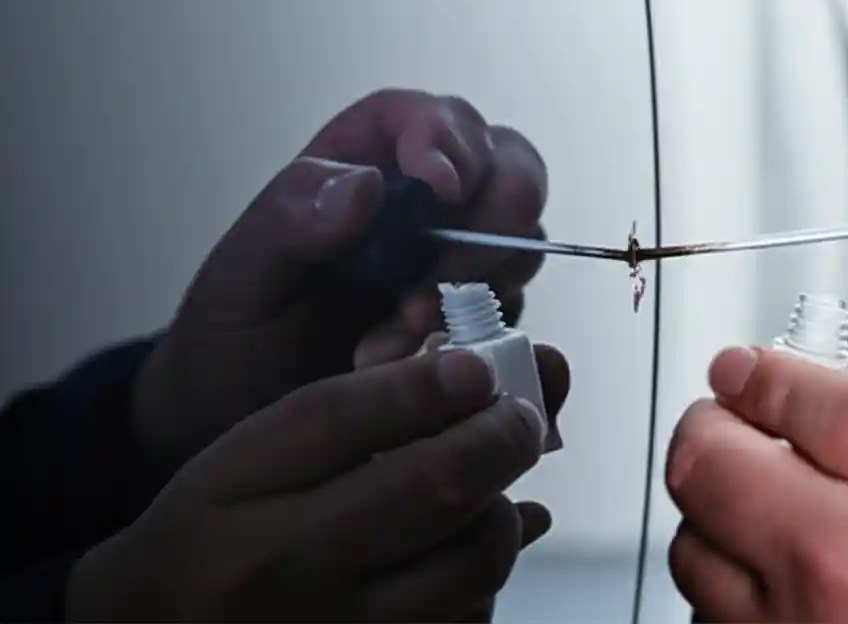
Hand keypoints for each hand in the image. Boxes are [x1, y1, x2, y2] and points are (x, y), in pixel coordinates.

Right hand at [70, 346, 568, 620]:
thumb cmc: (212, 538)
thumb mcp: (245, 461)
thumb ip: (348, 416)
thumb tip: (470, 382)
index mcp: (239, 504)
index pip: (344, 420)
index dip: (429, 383)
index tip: (476, 367)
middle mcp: (286, 579)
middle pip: (433, 488)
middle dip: (500, 438)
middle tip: (516, 418)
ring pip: (471, 563)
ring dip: (498, 515)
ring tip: (483, 493)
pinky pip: (470, 622)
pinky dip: (483, 581)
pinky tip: (459, 556)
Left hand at [133, 90, 549, 475]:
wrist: (244, 425)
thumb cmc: (233, 338)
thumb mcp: (238, 276)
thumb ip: (288, 218)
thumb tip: (365, 184)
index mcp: (368, 160)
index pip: (437, 117)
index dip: (452, 139)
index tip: (441, 186)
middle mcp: (430, 204)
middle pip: (511, 171)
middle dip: (486, 227)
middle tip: (424, 290)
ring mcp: (462, 264)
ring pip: (524, 245)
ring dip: (474, 296)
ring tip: (394, 345)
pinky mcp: (481, 324)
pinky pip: (517, 317)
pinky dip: (483, 343)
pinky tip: (420, 368)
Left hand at [666, 349, 847, 622]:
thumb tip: (780, 378)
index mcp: (840, 554)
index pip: (712, 451)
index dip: (728, 400)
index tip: (747, 383)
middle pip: (695, 518)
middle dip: (731, 463)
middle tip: (793, 445)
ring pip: (709, 583)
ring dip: (742, 532)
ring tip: (825, 517)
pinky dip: (761, 596)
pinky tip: (834, 582)